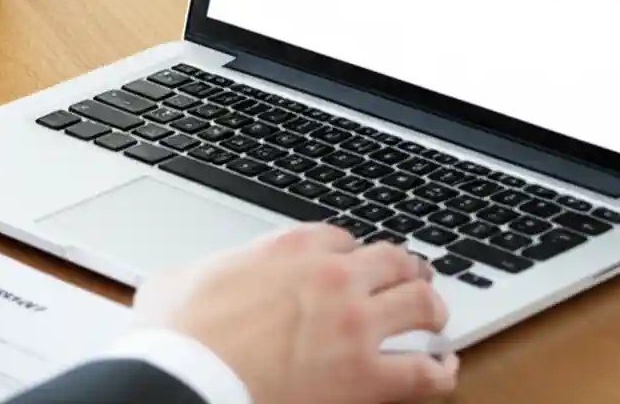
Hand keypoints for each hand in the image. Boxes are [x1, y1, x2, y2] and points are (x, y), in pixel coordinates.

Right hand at [133, 224, 455, 403]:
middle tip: (407, 280)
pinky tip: (442, 366)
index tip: (347, 266)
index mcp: (289, 249)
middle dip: (402, 269)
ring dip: (430, 308)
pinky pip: (427, 369)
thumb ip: (200, 270)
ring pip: (421, 303)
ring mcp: (356, 326)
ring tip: (432, 317)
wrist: (190, 381)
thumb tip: (186, 278)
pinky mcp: (369, 376)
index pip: (340, 238)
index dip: (347, 254)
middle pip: (392, 260)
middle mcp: (333, 278)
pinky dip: (442, 367)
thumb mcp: (177, 281)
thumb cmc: (177, 338)